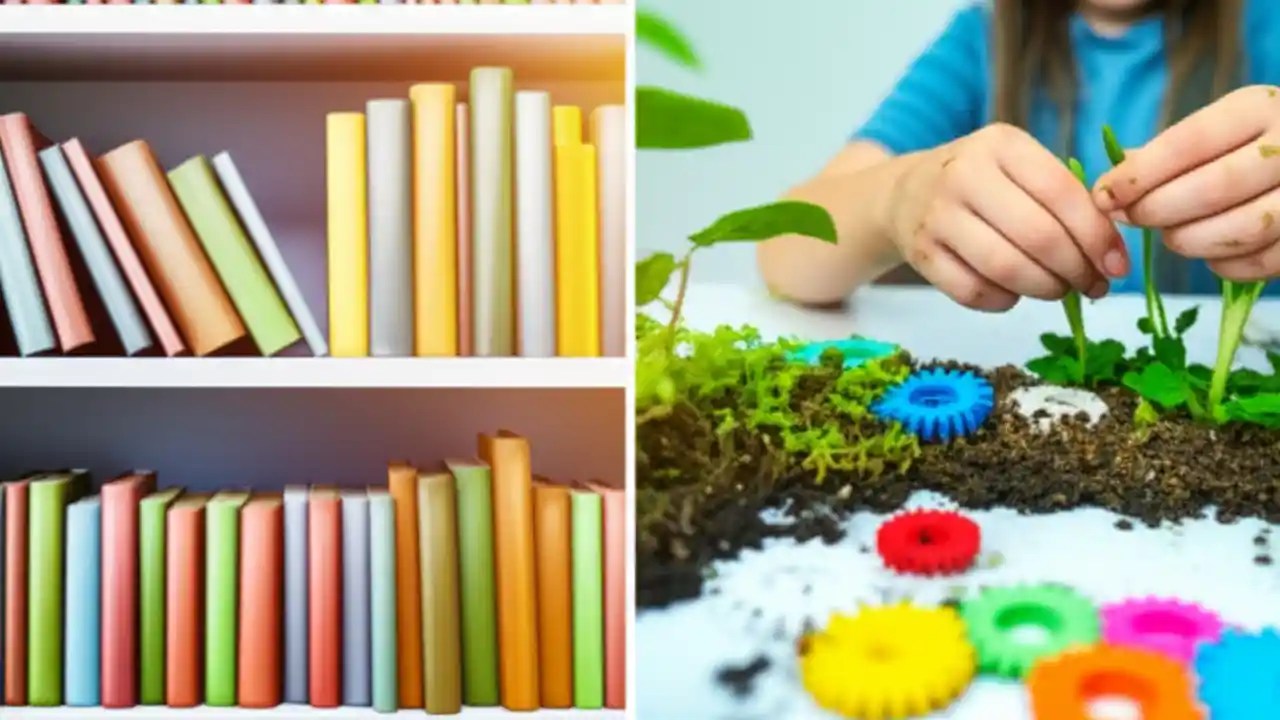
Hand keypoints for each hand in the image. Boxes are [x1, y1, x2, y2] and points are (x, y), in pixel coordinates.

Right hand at [887, 123, 1127, 311]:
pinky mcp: (920, 254)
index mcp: (1001, 145)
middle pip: (1038, 236)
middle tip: (1090, 284)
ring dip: (1044, 289)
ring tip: (1057, 290)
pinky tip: (1013, 293)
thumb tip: (1111, 255)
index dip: (1097, 236)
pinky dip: (1003, 301)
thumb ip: (1067, 197)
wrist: (906, 193)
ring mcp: (937, 215)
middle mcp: (964, 175)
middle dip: (1076, 269)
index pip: (1062, 194)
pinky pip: (973, 292)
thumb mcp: (1020, 167)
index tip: (1117, 266)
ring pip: (1006, 269)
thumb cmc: (983, 183)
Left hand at [1093, 85, 1279, 281]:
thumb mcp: (1223, 126)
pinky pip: (1263, 261)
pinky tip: (1208, 254)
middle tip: (1131, 219)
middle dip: (1157, 210)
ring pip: (1241, 228)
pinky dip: (1225, 265)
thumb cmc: (1257, 141)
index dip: (1140, 174)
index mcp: (1260, 107)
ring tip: (1170, 236)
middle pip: (1213, 188)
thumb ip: (1169, 152)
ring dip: (1189, 240)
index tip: (1104, 195)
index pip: (1190, 141)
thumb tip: (1108, 185)